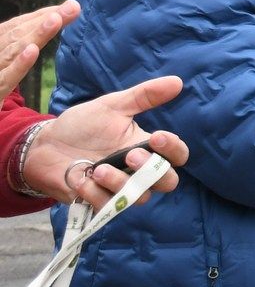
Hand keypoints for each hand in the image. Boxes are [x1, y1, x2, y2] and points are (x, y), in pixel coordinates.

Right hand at [0, 0, 79, 93]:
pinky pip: (4, 80)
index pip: (13, 28)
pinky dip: (18, 65)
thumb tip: (53, 19)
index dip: (39, 17)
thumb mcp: (3, 67)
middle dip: (44, 20)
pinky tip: (32, 51)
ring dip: (34, 34)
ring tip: (56, 19)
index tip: (65, 9)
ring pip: (10, 52)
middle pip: (15, 36)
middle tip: (72, 7)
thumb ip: (18, 47)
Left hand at [24, 75, 189, 210]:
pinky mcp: (97, 201)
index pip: (176, 155)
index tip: (158, 136)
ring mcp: (118, 188)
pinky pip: (107, 206)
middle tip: (132, 156)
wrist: (44, 145)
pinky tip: (81, 179)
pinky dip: (95, 194)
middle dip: (154, 172)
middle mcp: (137, 171)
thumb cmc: (81, 126)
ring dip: (120, 183)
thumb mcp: (111, 106)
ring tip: (98, 168)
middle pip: (167, 182)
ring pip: (138, 197)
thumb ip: (144, 96)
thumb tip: (178, 81)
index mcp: (145, 147)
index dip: (174, 149)